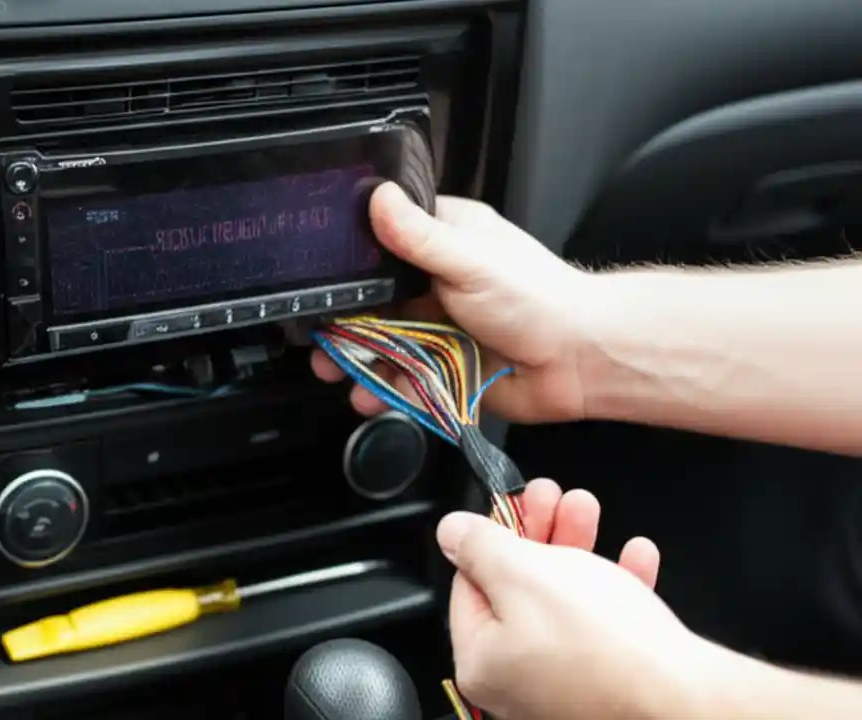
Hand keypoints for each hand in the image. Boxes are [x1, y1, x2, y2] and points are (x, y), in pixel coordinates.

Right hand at [311, 184, 595, 421]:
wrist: (580, 361)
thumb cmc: (536, 298)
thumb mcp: (469, 259)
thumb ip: (418, 235)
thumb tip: (378, 196)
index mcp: (445, 241)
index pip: (384, 240)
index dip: (351, 258)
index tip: (318, 276)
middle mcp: (438, 281)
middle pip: (375, 298)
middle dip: (342, 320)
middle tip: (315, 337)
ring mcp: (440, 326)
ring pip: (383, 342)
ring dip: (356, 359)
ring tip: (332, 372)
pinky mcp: (446, 367)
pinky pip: (403, 378)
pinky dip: (383, 389)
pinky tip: (367, 397)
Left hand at [440, 479, 693, 719]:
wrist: (685, 699)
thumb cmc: (597, 637)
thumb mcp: (522, 573)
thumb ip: (479, 546)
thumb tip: (450, 531)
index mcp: (481, 662)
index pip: (469, 587)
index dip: (492, 539)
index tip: (515, 505)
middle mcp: (516, 684)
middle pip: (519, 591)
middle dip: (540, 533)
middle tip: (554, 494)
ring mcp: (566, 688)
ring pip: (564, 602)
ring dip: (577, 548)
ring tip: (588, 506)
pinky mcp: (612, 687)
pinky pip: (606, 629)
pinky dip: (618, 588)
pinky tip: (636, 555)